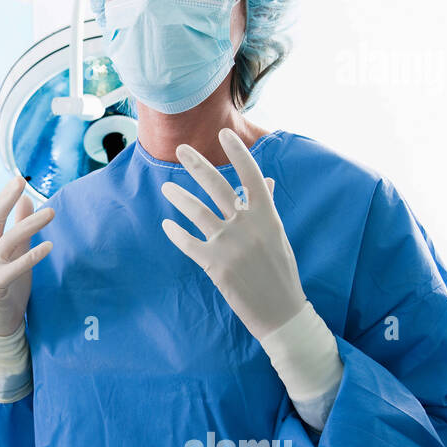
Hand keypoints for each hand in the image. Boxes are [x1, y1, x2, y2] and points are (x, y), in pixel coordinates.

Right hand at [0, 165, 54, 336]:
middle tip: (19, 179)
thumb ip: (19, 224)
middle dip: (5, 199)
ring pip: (8, 240)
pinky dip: (32, 257)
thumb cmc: (8, 280)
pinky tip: (49, 247)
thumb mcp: (15, 249)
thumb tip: (26, 198)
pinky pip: (15, 268)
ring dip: (29, 225)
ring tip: (51, 212)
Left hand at [160, 129, 305, 339]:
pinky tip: (167, 225)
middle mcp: (248, 225)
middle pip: (218, 187)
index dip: (238, 153)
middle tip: (180, 149)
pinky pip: (189, 243)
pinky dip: (176, 234)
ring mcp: (231, 245)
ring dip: (179, 197)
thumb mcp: (278, 237)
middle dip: (197, 165)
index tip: (224, 133)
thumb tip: (265, 182)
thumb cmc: (281, 273)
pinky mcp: (215, 265)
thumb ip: (266, 209)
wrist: (281, 313)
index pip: (252, 176)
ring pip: (197, 212)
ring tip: (165, 187)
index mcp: (268, 216)